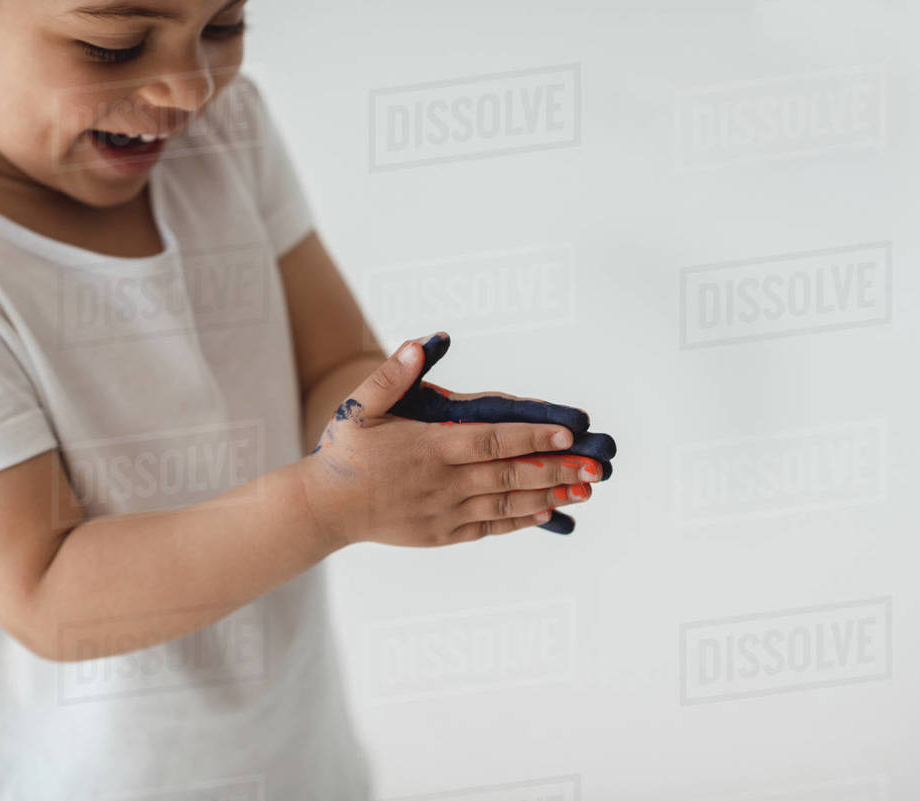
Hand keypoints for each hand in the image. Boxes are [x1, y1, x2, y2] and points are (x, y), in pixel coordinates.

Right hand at [298, 336, 595, 547]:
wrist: (324, 508)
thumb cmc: (345, 453)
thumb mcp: (360, 407)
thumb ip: (393, 375)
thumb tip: (423, 342)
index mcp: (429, 448)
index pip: (492, 441)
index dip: (533, 438)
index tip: (567, 435)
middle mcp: (443, 482)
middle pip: (510, 475)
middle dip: (557, 470)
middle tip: (595, 467)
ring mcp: (445, 512)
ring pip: (506, 503)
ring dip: (548, 496)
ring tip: (584, 490)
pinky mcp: (442, 533)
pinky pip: (490, 526)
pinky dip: (520, 519)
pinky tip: (546, 512)